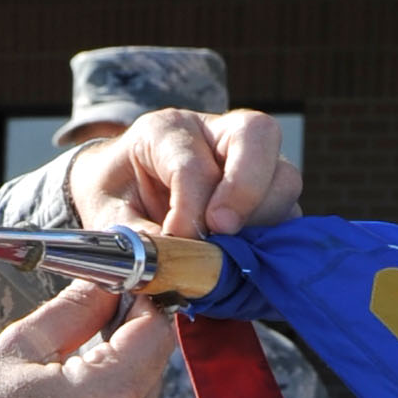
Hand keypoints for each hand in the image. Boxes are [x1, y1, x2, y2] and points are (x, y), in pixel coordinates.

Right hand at [0, 281, 168, 397]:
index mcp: (110, 396)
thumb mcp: (18, 349)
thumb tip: (106, 282)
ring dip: (118, 379)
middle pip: (153, 365)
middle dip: (127, 339)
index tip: (124, 288)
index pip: (156, 331)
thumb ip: (74, 311)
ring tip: (65, 377)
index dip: (144, 301)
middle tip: (89, 324)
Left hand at [69, 106, 299, 243]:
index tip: (177, 241)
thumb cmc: (115, 199)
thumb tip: (175, 268)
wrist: (120, 196)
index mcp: (168, 130)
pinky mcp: (267, 195)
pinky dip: (273, 240)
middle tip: (221, 232)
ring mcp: (250, 162)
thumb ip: (139, 239)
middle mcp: (216, 134)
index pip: (194, 162)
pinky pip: (288, 213)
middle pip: (258, 136)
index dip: (190, 207)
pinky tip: (245, 261)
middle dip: (244, 191)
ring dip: (263, 220)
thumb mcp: (108, 215)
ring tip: (229, 253)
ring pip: (284, 177)